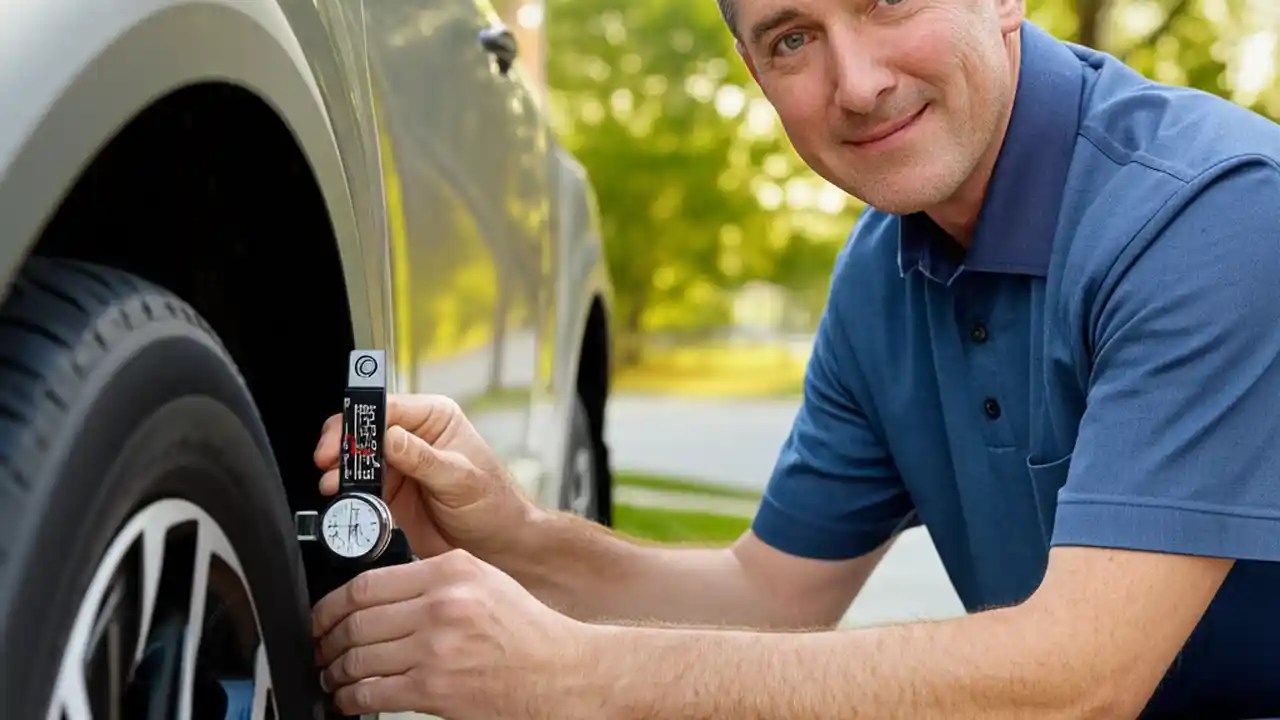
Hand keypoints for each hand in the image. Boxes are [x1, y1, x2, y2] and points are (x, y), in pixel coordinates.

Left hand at [311, 549, 590, 716]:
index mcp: (451, 571)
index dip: (330, 605)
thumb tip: (378, 591)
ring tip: (333, 676)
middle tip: (320, 649)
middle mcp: (441, 605)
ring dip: (335, 672)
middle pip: (356, 621)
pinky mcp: (433, 689)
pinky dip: (350, 699)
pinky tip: (349, 700)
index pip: (367, 583)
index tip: (322, 617)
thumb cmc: (528, 631)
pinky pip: (371, 693)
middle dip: (327, 640)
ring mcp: (436, 649)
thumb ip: (435, 578)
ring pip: (357, 658)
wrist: (561, 673)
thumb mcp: (485, 581)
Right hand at [314, 394, 535, 560]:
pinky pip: (360, 488)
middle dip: (343, 445)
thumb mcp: (461, 478)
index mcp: (435, 418)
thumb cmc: (493, 505)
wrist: (498, 547)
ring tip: (332, 485)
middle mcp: (413, 437)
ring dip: (341, 472)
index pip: (388, 408)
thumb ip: (424, 459)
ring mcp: (399, 466)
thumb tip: (391, 439)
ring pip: (357, 460)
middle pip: (365, 431)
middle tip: (328, 464)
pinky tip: (342, 500)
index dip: (359, 421)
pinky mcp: (389, 494)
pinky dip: (347, 494)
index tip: (340, 439)